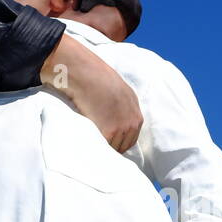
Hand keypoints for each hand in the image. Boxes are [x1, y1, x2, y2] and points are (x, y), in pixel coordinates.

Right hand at [40, 33, 141, 151]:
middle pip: (123, 146)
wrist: (86, 73)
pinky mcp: (109, 132)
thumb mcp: (120, 92)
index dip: (118, 142)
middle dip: (111, 146)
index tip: (106, 142)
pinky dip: (94, 146)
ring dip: (102, 147)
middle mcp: (132, 122)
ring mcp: (122, 128)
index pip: (131, 139)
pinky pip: (102, 147)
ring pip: (112, 148)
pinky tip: (86, 138)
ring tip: (89, 138)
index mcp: (136, 113)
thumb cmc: (96, 79)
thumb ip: (122, 109)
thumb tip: (114, 119)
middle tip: (96, 144)